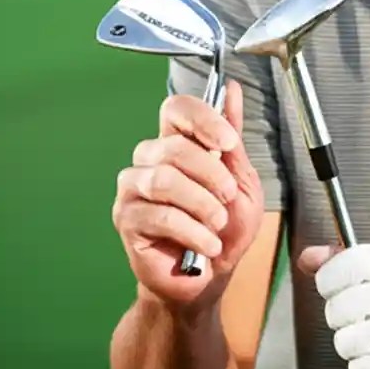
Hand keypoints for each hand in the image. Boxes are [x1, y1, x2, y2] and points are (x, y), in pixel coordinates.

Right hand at [112, 80, 264, 311]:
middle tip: (228, 197)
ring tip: (217, 223)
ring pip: (164, 179)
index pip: (176, 109)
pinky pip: (158, 214)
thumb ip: (232, 138)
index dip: (202, 119)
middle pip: (173, 146)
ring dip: (201, 203)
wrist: (211, 278)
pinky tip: (206, 244)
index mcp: (177, 143)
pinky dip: (191, 231)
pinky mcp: (127, 219)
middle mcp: (150, 160)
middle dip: (211, 173)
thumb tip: (232, 90)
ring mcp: (134, 188)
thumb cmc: (225, 229)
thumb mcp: (242, 181)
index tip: (227, 142)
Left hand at [300, 244, 369, 368]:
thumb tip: (308, 257)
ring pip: (343, 339)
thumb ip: (346, 259)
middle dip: (349, 315)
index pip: (341, 266)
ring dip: (359, 343)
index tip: (346, 284)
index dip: (336, 279)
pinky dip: (369, 365)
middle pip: (336, 307)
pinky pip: (356, 365)